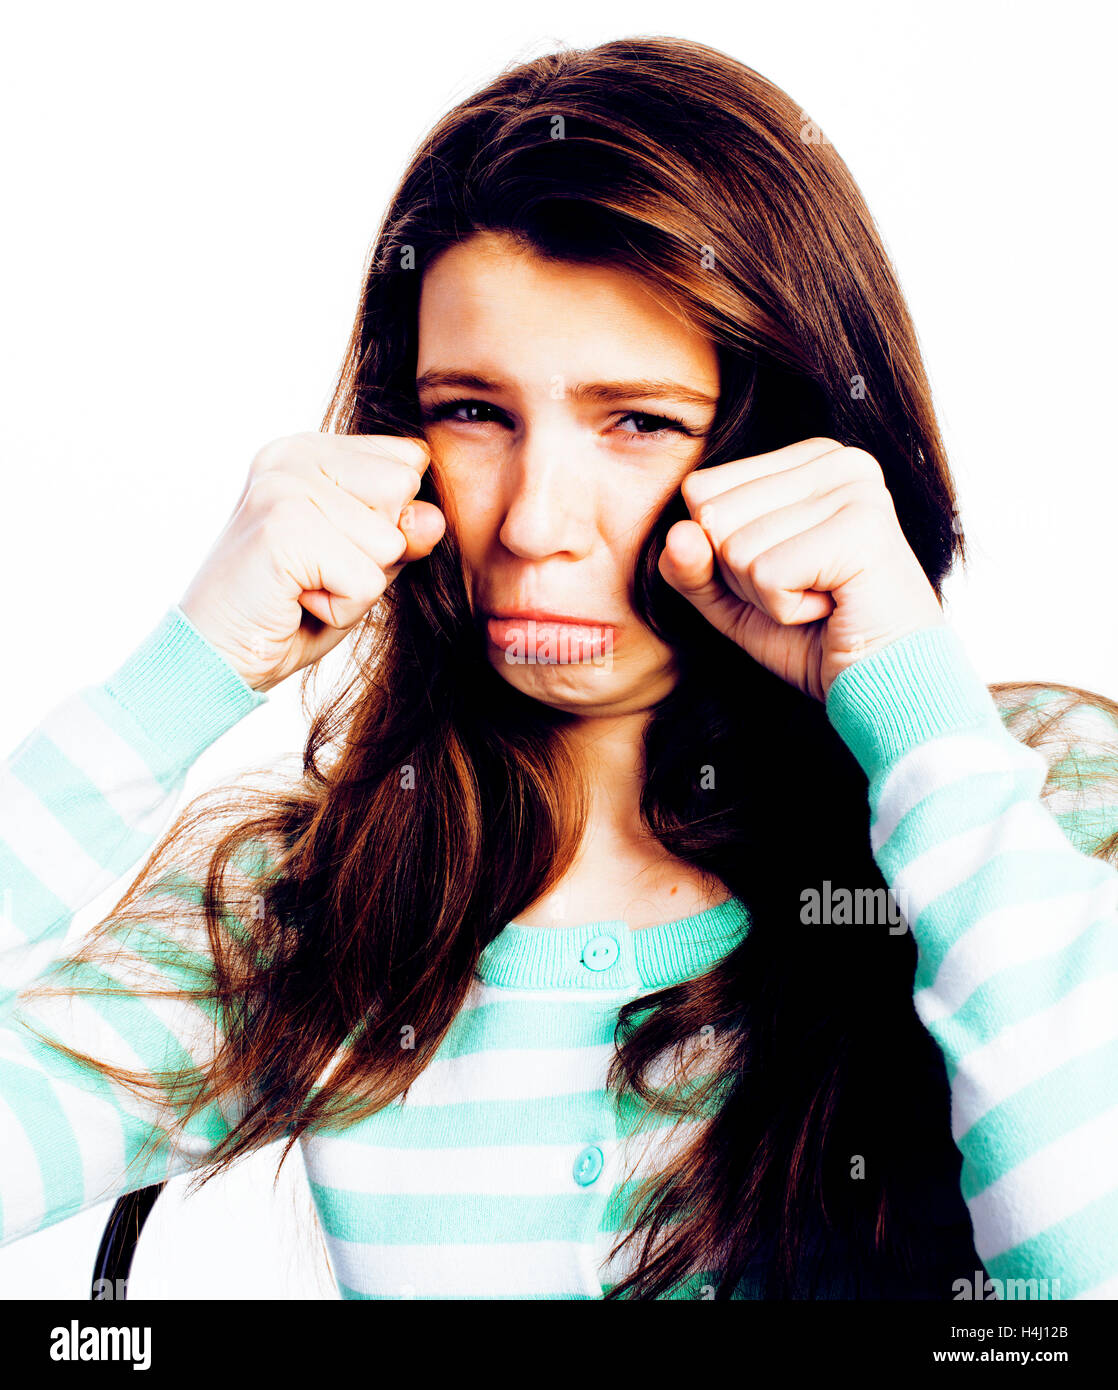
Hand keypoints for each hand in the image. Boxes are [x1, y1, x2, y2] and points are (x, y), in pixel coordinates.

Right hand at [179, 431, 445, 691]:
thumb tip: (433, 518)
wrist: (214, 656)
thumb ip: (402, 533)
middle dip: (376, 552)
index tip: (331, 548)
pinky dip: (342, 609)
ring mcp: (283, 484)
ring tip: (304, 588)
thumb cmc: (290, 611)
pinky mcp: (282, 526)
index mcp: (312, 450)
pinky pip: (367, 579)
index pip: (409, 462)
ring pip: (389, 541)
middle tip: (316, 572)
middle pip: (404, 492)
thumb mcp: (363, 566)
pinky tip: (296, 603)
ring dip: (358, 585)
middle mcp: (294, 454)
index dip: (389, 523)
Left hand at [658, 437, 945, 701]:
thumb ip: (691, 565)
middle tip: (804, 592)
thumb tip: (676, 534)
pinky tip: (832, 607)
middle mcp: (836, 459)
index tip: (786, 573)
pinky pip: (765, 573)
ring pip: (735, 546)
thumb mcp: (732, 599)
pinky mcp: (861, 528)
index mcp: (807, 460)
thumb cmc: (814, 638)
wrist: (884, 686)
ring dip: (766, 596)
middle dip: (742, 575)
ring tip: (820, 599)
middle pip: (712, 514)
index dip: (723, 554)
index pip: (701, 490)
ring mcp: (853, 489)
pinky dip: (786, 610)